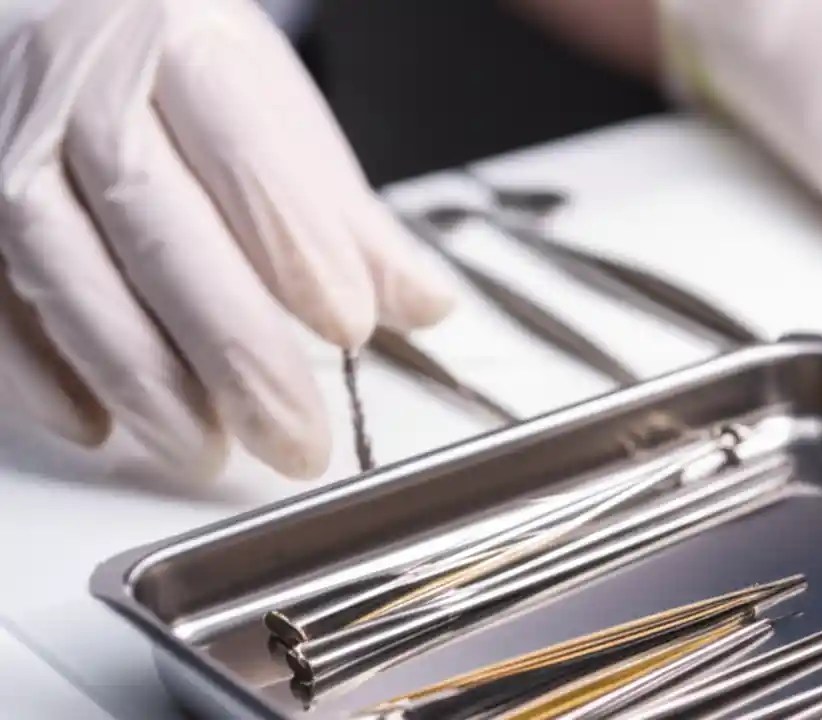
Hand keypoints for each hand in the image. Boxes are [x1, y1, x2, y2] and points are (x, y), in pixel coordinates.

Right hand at [0, 0, 453, 479]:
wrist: (62, 17)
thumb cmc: (172, 69)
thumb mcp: (277, 112)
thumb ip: (347, 217)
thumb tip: (425, 305)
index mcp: (182, 47)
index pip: (247, 154)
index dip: (299, 248)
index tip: (351, 326)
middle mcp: (81, 88)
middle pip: (158, 227)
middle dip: (233, 350)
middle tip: (297, 436)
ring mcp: (6, 146)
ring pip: (62, 272)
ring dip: (141, 380)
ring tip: (209, 451)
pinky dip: (42, 378)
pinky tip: (103, 428)